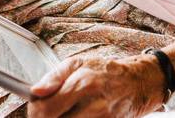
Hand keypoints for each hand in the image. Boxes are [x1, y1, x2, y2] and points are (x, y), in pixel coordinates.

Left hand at [27, 54, 164, 117]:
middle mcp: (93, 104)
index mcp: (82, 83)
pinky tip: (77, 116)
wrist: (140, 82)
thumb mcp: (79, 63)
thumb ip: (54, 76)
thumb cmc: (107, 71)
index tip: (35, 109)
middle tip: (48, 113)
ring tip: (64, 113)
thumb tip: (35, 91)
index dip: (35, 112)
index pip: (46, 109)